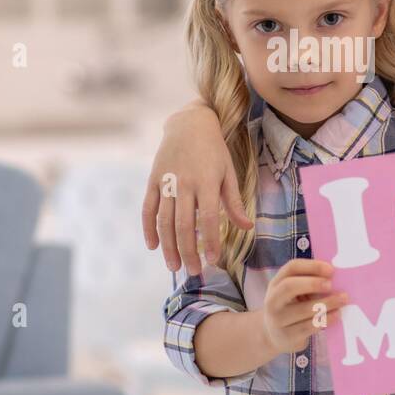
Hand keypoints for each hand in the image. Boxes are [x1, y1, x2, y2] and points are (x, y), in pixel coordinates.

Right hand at [141, 102, 253, 274]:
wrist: (189, 123)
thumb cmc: (214, 150)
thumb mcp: (228, 172)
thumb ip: (234, 202)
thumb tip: (247, 228)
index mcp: (207, 182)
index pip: (208, 219)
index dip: (210, 242)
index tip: (214, 261)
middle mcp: (185, 183)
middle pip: (184, 225)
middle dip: (189, 252)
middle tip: (194, 272)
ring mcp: (166, 182)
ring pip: (164, 221)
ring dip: (168, 246)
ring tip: (174, 266)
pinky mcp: (153, 180)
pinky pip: (148, 208)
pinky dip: (149, 228)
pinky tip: (153, 246)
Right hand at [261, 259, 347, 355]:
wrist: (274, 336)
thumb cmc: (291, 308)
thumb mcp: (293, 293)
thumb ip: (309, 282)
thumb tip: (334, 276)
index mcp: (276, 283)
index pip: (291, 268)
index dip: (312, 266)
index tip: (331, 269)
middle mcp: (273, 300)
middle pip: (289, 286)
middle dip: (313, 284)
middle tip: (331, 285)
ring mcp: (278, 320)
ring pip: (303, 309)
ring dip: (327, 303)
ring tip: (343, 299)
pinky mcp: (288, 336)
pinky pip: (309, 326)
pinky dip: (326, 319)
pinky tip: (337, 314)